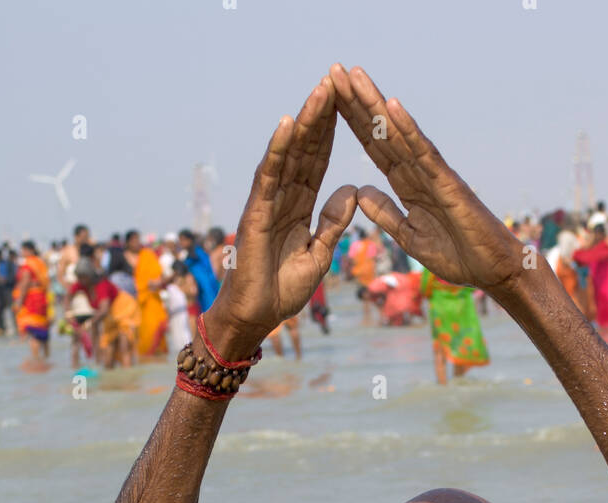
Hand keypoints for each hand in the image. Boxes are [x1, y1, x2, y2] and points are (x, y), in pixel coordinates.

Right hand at [205, 77, 356, 356]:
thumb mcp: (320, 254)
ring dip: (305, 122)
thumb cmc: (282, 290)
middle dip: (321, 116)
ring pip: (289, 154)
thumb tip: (351, 191)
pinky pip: (269, 176)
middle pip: (305, 150)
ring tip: (321, 91)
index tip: (348, 105)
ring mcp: (268, 202)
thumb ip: (333, 222)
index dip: (332, 134)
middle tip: (337, 80)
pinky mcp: (256, 213)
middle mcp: (282, 197)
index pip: (318, 163)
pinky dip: (279, 149)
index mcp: (299, 207)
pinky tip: (289, 124)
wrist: (257, 317)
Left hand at [329, 64, 522, 294]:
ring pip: (399, 134)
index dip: (352, 124)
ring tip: (354, 76)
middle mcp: (419, 172)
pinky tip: (391, 106)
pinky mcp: (448, 183)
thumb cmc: (458, 255)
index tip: (330, 99)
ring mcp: (433, 174)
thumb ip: (387, 214)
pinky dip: (408, 130)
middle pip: (382, 132)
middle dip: (357, 103)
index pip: (375, 148)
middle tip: (334, 71)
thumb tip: (361, 193)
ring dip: (375, 104)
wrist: (492, 270)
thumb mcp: (409, 237)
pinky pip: (424, 153)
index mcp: (408, 185)